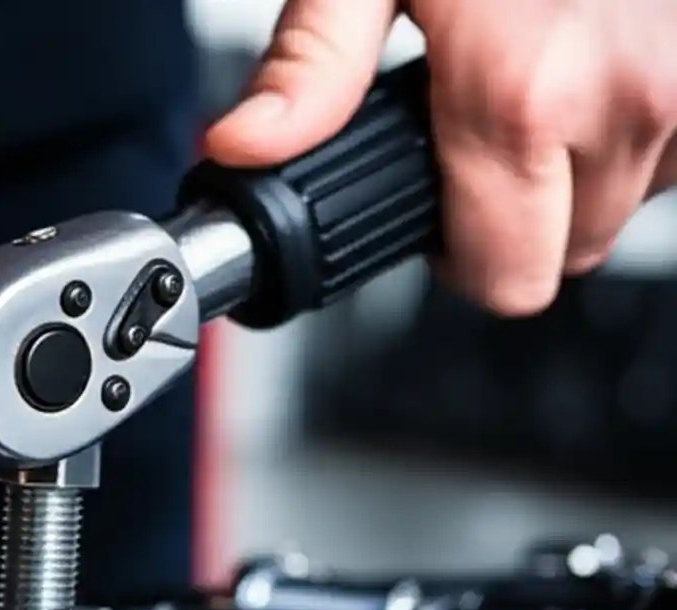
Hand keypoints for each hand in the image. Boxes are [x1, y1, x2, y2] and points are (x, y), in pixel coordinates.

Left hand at [207, 0, 676, 314]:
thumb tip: (244, 146)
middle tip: (475, 140)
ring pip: (626, 204)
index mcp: (524, 96)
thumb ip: (310, 68)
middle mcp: (627, 101)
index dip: (456, 258)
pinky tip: (587, 71)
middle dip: (512, 218)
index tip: (435, 213)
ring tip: (533, 87)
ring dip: (575, 173)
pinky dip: (628, 129)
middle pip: (564, 254)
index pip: (506, 279)